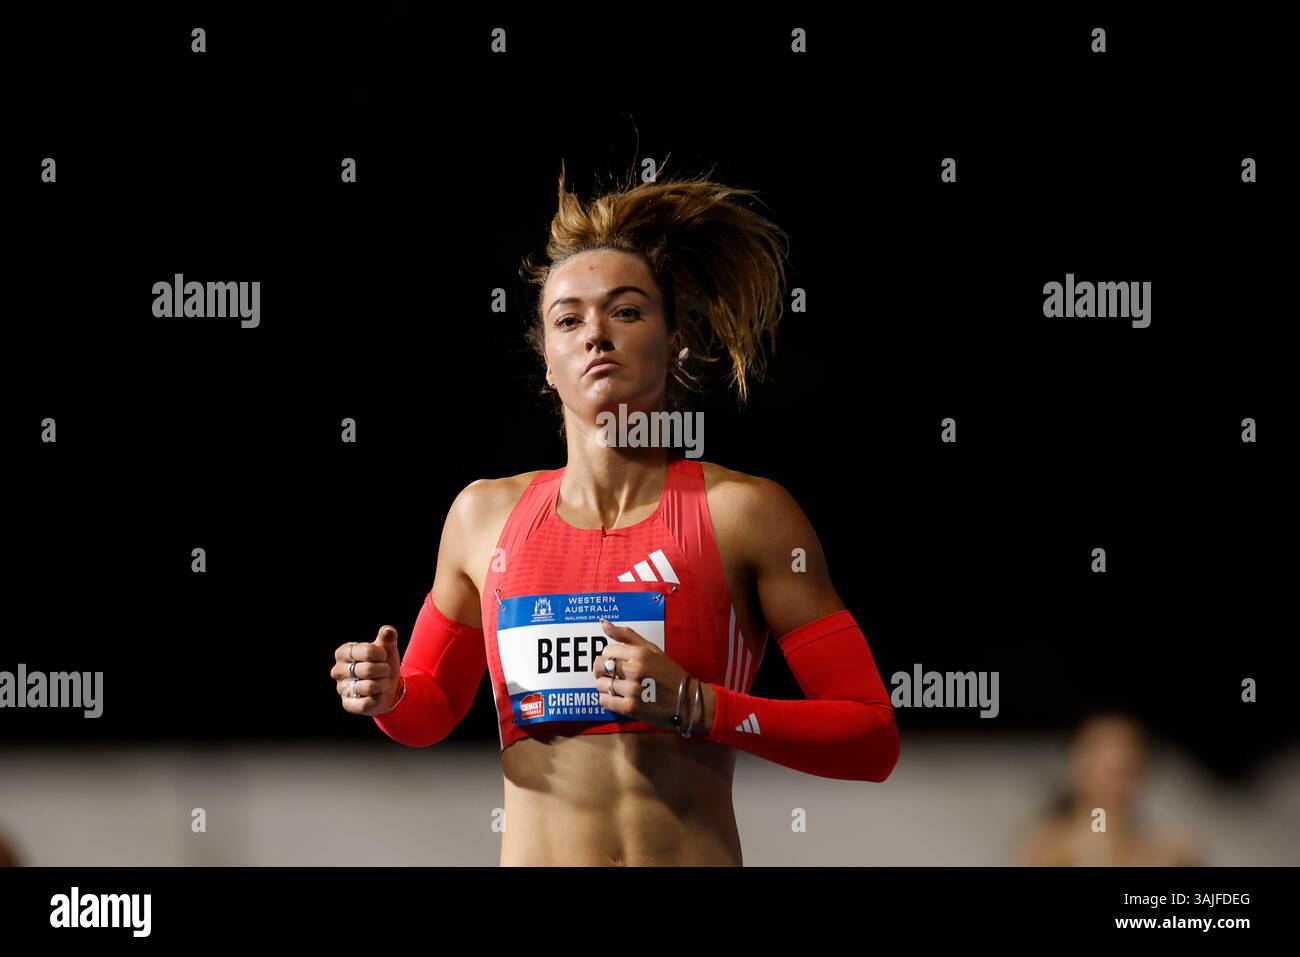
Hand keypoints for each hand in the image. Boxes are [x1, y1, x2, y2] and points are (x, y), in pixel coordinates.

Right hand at [332, 626, 400, 715]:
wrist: (389, 686)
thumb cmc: (383, 663)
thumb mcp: (387, 648)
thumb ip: (387, 637)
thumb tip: (388, 630)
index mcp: (343, 652)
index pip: (367, 651)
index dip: (382, 654)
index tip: (383, 656)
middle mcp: (337, 670)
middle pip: (368, 670)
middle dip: (384, 670)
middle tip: (383, 671)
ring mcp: (341, 688)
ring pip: (369, 687)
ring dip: (382, 684)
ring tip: (380, 682)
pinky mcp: (347, 704)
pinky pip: (366, 703)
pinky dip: (378, 698)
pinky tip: (376, 695)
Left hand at [590, 618, 707, 731]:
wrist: (686, 700)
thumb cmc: (668, 672)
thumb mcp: (651, 649)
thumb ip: (626, 635)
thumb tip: (603, 623)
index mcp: (640, 654)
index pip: (607, 651)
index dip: (609, 655)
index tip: (616, 661)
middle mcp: (635, 671)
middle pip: (599, 666)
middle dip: (601, 669)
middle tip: (610, 673)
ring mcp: (632, 691)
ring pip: (601, 684)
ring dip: (606, 685)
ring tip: (618, 686)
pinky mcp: (630, 708)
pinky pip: (605, 701)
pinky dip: (607, 699)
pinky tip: (617, 697)